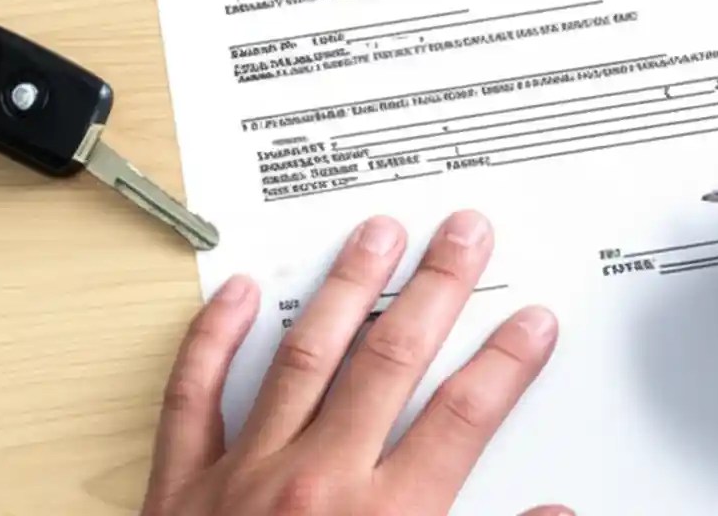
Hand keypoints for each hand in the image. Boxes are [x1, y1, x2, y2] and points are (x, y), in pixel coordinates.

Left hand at [141, 211, 569, 515]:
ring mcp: (246, 475)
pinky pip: (195, 396)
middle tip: (464, 235)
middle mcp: (318, 485)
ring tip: (377, 232)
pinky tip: (243, 293)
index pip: (465, 418)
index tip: (535, 323)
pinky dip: (215, 340)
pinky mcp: (182, 485)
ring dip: (349, 289)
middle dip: (438, 290)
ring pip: (307, 357)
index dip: (508, 363)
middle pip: (394, 363)